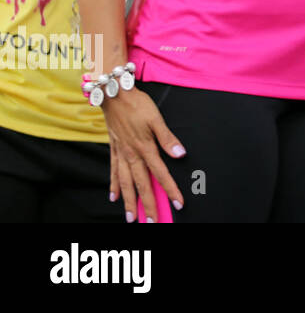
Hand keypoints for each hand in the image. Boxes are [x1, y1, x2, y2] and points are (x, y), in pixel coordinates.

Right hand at [102, 88, 185, 221]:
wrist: (113, 94)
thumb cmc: (137, 104)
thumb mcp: (156, 118)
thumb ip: (168, 138)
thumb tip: (180, 154)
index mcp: (145, 148)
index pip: (160, 174)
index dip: (170, 189)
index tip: (178, 203)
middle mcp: (131, 154)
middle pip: (141, 184)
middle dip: (147, 204)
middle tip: (151, 221)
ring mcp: (121, 153)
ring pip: (125, 182)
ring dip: (129, 201)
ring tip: (130, 217)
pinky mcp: (114, 149)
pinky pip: (113, 171)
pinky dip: (114, 185)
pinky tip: (114, 196)